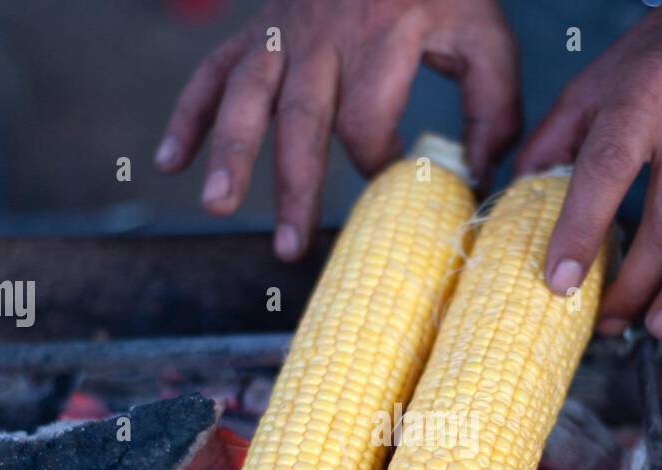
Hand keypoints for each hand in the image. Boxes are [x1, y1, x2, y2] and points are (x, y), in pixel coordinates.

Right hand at [156, 0, 518, 261]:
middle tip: (289, 249)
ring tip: (215, 205)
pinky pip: (212, 71)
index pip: (369, 123)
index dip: (379, 166)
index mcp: (384, 37)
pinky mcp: (258, 28)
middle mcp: (325, 36)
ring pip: (247, 98)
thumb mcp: (485, 34)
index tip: (393, 191)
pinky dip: (188, 115)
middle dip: (294, 190)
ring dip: (228, 154)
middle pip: (303, 123)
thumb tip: (478, 177)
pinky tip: (170, 162)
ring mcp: (283, 30)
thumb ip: (491, 106)